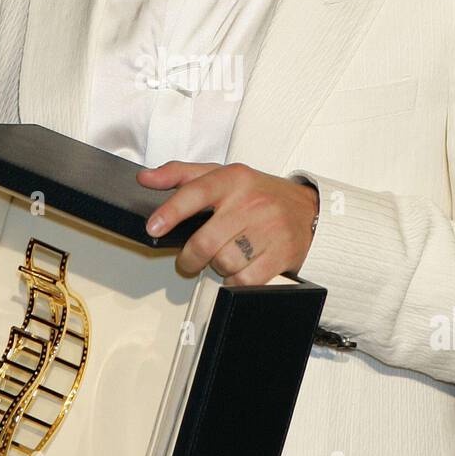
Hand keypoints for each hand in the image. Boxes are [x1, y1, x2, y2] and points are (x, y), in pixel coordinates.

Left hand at [137, 161, 318, 284]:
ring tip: (224, 256)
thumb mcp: (222, 175)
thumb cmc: (259, 193)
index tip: (153, 228)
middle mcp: (252, 201)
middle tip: (189, 259)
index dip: (171, 211)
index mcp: (233, 178)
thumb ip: (180, 175)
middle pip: (206, 241)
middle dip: (190, 258)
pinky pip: (245, 280)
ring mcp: (269, 228)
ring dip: (217, 267)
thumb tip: (145, 178)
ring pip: (224, 262)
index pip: (196, 192)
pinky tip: (239, 270)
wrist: (308, 210)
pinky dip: (235, 281)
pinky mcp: (282, 253)